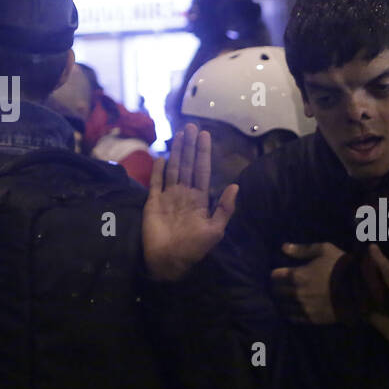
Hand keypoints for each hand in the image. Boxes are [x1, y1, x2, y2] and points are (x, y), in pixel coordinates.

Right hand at [143, 123, 238, 280]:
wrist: (170, 262)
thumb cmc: (194, 248)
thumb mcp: (216, 230)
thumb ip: (225, 208)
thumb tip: (235, 186)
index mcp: (200, 199)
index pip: (202, 170)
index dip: (203, 153)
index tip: (206, 135)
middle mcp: (184, 194)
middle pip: (187, 164)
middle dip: (190, 146)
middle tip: (191, 126)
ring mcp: (168, 197)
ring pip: (173, 169)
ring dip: (176, 152)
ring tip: (180, 134)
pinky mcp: (153, 202)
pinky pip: (155, 182)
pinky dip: (157, 170)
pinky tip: (161, 157)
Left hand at [271, 242, 345, 323]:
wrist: (359, 289)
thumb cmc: (341, 266)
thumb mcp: (324, 250)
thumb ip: (302, 249)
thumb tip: (283, 248)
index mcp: (297, 275)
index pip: (275, 276)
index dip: (276, 274)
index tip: (279, 273)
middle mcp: (296, 293)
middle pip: (277, 292)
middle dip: (277, 287)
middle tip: (280, 286)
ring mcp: (304, 308)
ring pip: (283, 306)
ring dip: (282, 301)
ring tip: (285, 299)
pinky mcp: (312, 319)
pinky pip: (294, 318)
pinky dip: (291, 313)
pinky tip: (293, 309)